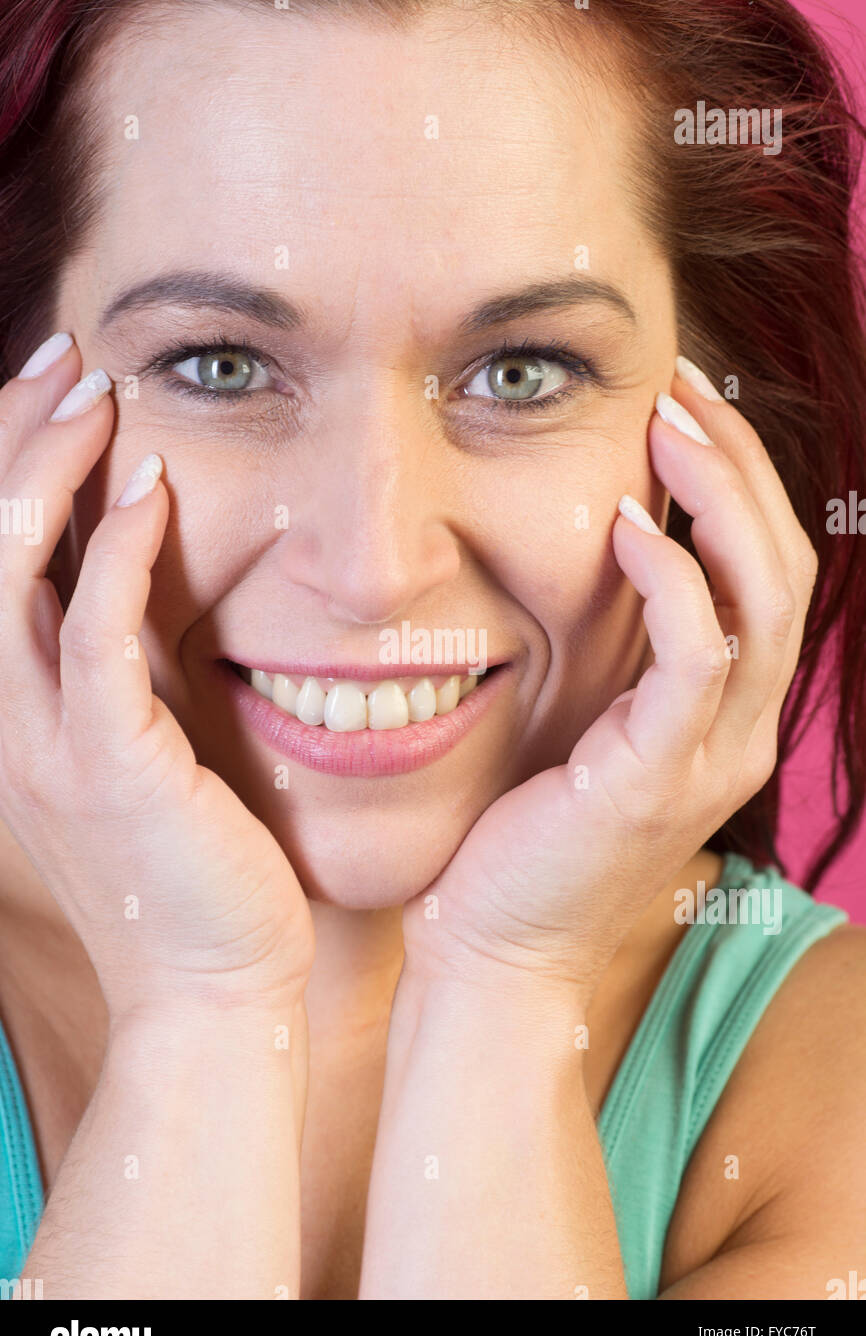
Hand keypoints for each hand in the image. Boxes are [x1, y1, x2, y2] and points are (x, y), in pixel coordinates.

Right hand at [0, 335, 313, 1017]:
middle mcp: (11, 718)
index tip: (51, 390)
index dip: (7, 467)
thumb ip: (127, 671)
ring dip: (46, 472)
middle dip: (12, 442)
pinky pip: (96, 636)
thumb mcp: (146, 752)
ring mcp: (49, 743)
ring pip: (11, 575)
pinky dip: (115, 553)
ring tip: (92, 391)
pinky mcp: (110, 765)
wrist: (212, 983)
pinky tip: (149, 488)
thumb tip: (141, 582)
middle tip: (63, 358)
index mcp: (19, 710)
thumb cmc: (196, 868)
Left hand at [402, 363, 817, 1001]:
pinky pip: (696, 656)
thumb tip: (601, 550)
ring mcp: (710, 759)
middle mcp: (739, 733)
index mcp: (725, 716)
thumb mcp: (584, 723)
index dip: (740, 483)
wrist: (495, 946)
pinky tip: (622, 524)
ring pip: (762, 598)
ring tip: (668, 422)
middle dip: (740, 466)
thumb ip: (613, 652)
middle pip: (784, 567)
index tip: (686, 409)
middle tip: (685, 387)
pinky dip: (670, 579)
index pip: (766, 573)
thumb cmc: (522, 833)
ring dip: (720, 498)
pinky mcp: (657, 778)